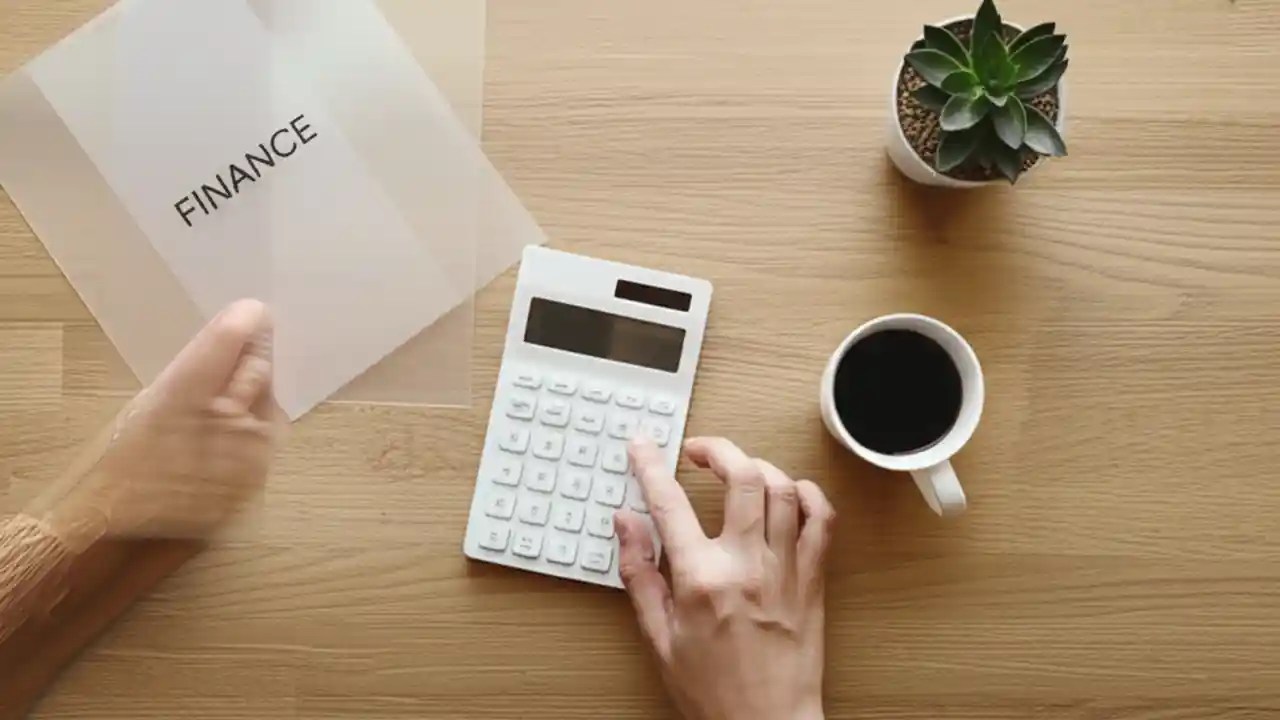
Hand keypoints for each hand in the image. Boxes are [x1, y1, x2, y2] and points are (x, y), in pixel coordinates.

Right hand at [44, 300, 279, 544]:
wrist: (113, 533)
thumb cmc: (116, 465)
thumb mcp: (146, 407)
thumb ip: (193, 377)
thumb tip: (229, 345)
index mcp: (186, 394)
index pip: (230, 340)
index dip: (245, 325)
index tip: (252, 314)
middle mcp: (224, 422)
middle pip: (260, 372)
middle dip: (253, 360)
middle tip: (246, 349)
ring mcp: (245, 457)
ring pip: (268, 412)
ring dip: (253, 405)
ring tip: (221, 413)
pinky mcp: (255, 484)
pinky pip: (264, 448)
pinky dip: (251, 441)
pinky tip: (222, 447)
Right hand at [615, 437, 835, 719]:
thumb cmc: (713, 691)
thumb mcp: (659, 637)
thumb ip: (639, 574)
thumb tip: (625, 523)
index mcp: (701, 580)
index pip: (670, 503)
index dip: (651, 466)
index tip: (642, 446)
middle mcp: (746, 565)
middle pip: (741, 476)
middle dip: (716, 449)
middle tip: (697, 451)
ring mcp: (785, 568)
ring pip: (782, 488)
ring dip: (757, 466)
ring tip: (737, 471)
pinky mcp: (812, 578)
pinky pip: (821, 519)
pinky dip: (807, 494)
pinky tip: (788, 493)